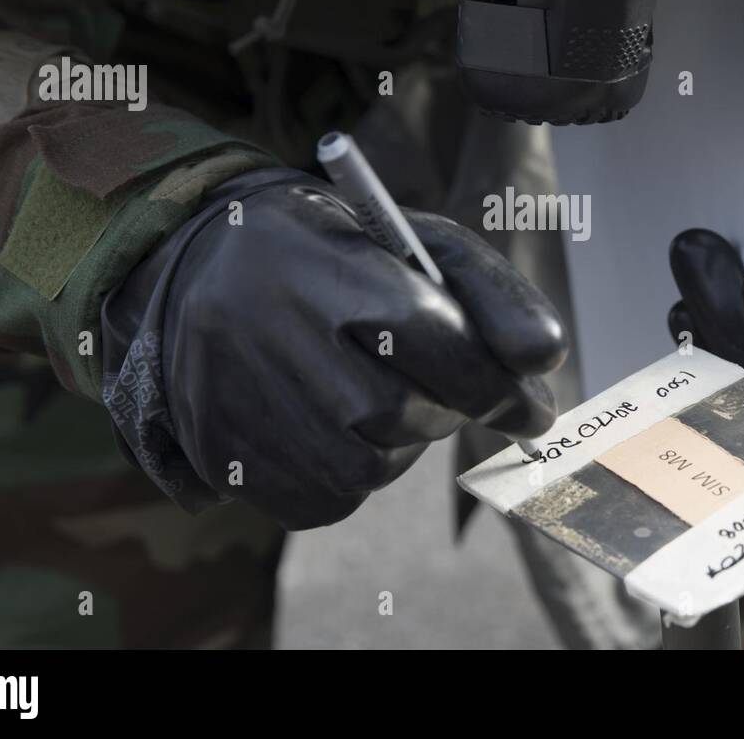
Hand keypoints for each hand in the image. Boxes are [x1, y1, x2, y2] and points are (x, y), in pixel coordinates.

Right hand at [100, 168, 566, 528]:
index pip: (431, 335)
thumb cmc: (333, 260)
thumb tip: (546, 357)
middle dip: (444, 408)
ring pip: (370, 468)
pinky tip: (332, 423)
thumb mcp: (409, 244)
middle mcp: (270, 332)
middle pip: (400, 414)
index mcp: (322, 263)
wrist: (196, 274)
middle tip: (441, 386)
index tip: (532, 408)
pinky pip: (329, 500)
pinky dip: (354, 472)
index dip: (494, 381)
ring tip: (371, 392)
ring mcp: (237, 399)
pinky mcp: (226, 456)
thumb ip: (488, 293)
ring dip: (400, 443)